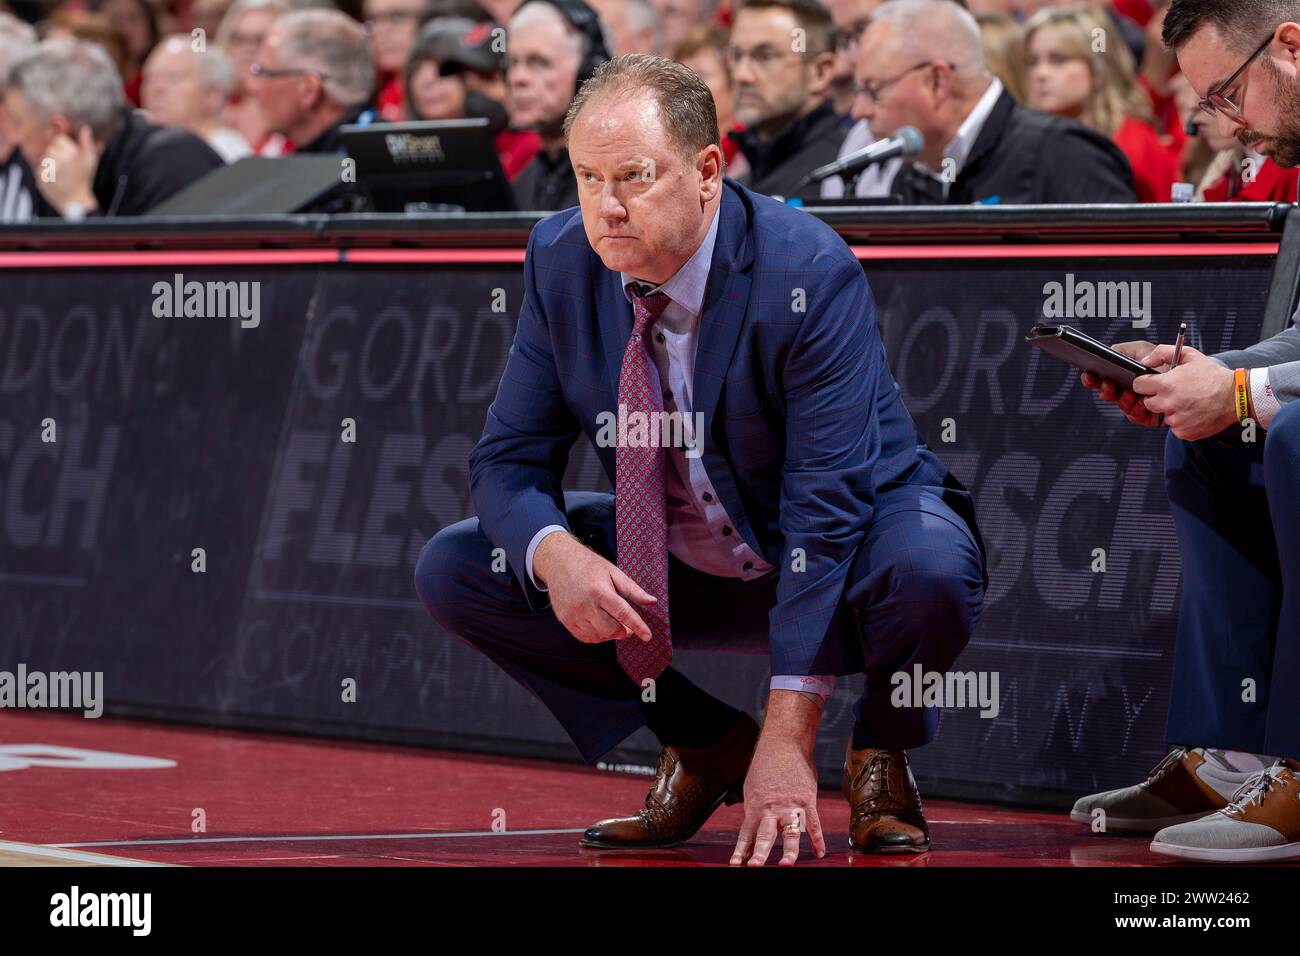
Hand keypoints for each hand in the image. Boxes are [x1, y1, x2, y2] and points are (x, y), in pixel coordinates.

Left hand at [37, 126, 99, 215]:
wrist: (75, 201)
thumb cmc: (84, 180)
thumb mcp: (91, 161)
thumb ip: (88, 143)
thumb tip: (85, 128)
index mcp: (70, 154)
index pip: (59, 139)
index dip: (64, 146)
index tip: (70, 156)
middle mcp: (58, 160)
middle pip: (51, 148)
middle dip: (57, 154)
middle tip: (66, 166)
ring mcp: (48, 168)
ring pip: (45, 157)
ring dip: (51, 162)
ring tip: (61, 173)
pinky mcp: (40, 176)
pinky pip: (39, 167)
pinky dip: (45, 172)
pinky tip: (55, 178)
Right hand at [532, 531, 656, 643]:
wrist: (559, 562)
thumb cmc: (588, 566)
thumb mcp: (614, 572)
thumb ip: (633, 590)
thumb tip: (652, 601)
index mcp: (600, 591)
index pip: (623, 613)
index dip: (638, 626)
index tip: (647, 636)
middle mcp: (586, 604)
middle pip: (611, 630)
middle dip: (624, 631)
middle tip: (627, 626)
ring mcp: (573, 614)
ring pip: (598, 636)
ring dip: (610, 634)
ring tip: (612, 623)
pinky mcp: (565, 620)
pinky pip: (584, 638)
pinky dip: (596, 636)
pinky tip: (599, 626)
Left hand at [730, 737, 824, 865]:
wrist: (783, 743)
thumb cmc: (766, 764)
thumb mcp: (752, 786)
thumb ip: (755, 806)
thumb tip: (753, 820)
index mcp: (755, 806)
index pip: (746, 833)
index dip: (741, 850)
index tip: (735, 864)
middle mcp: (771, 808)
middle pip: (764, 835)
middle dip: (759, 853)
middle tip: (755, 867)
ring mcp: (790, 805)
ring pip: (790, 832)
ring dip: (788, 851)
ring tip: (785, 865)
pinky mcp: (807, 800)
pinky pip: (814, 824)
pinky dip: (817, 840)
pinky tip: (819, 853)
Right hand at [1079, 339, 1162, 427]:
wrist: (1186, 376)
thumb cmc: (1162, 361)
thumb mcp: (1141, 349)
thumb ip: (1122, 350)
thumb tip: (1108, 354)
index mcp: (1119, 375)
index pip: (1099, 378)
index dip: (1091, 378)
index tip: (1089, 375)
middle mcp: (1124, 390)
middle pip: (1107, 394)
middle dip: (1106, 390)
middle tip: (1109, 384)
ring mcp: (1133, 403)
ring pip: (1120, 405)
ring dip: (1123, 399)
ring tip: (1130, 393)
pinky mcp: (1144, 415)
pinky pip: (1134, 415)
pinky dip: (1136, 409)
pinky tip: (1141, 402)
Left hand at [1130, 344, 1237, 440]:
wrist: (1236, 396)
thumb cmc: (1213, 376)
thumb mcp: (1189, 355)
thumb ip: (1162, 353)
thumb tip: (1145, 360)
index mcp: (1166, 385)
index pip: (1138, 386)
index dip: (1146, 383)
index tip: (1154, 383)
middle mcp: (1168, 403)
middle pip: (1148, 402)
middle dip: (1158, 397)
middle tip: (1175, 393)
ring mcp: (1176, 420)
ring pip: (1163, 416)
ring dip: (1172, 410)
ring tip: (1189, 402)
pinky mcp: (1184, 432)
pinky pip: (1175, 427)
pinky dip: (1182, 422)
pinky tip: (1194, 413)